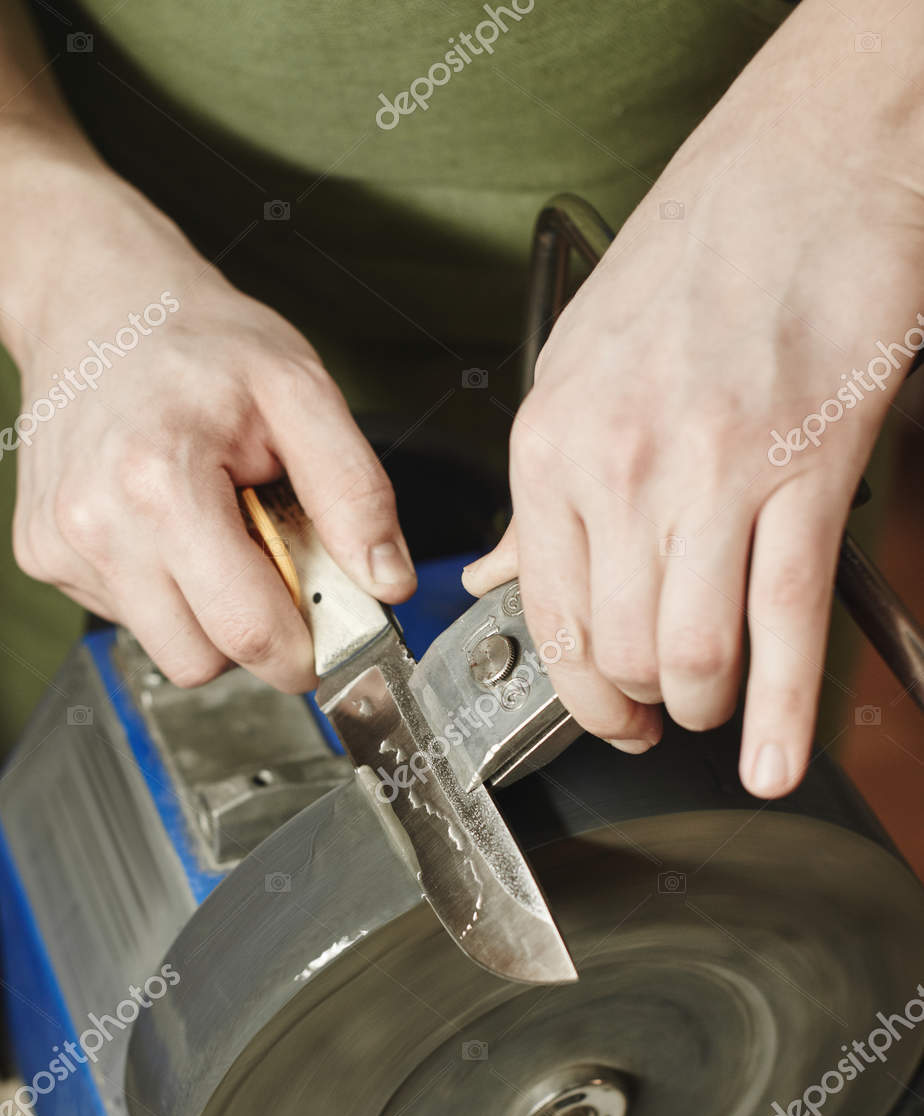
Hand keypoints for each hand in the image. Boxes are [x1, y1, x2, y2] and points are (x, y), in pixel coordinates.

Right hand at [0, 189, 413, 691]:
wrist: (93, 299)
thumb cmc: (199, 340)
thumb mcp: (301, 391)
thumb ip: (355, 492)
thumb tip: (388, 583)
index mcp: (160, 482)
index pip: (246, 633)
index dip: (301, 650)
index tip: (325, 627)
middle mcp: (95, 524)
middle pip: (200, 663)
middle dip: (251, 634)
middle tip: (267, 559)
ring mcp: (59, 545)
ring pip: (162, 649)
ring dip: (203, 614)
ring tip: (211, 530)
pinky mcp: (39, 554)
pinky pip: (125, 617)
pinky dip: (160, 589)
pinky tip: (163, 525)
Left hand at [464, 6, 923, 796]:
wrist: (808, 166)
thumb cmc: (695, 256)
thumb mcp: (578, 367)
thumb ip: (544, 493)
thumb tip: (496, 574)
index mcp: (552, 445)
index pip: (547, 619)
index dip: (578, 695)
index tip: (605, 717)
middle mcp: (619, 468)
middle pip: (619, 652)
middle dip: (643, 705)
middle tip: (664, 712)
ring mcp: (712, 476)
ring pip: (691, 656)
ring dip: (705, 707)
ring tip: (719, 708)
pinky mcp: (802, 475)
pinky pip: (782, 626)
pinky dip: (784, 713)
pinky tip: (777, 758)